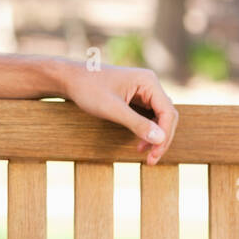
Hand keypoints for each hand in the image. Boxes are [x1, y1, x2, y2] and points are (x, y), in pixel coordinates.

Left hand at [60, 63, 178, 164]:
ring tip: (145, 153)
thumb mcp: (112, 109)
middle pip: (167, 115)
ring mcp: (143, 90)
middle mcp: (149, 84)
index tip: (155, 154)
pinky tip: (140, 143)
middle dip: (161, 138)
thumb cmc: (88, 89)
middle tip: (152, 159)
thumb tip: (160, 139)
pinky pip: (148, 116)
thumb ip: (136, 123)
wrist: (70, 79)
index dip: (164, 135)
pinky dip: (146, 130)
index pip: (168, 112)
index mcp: (148, 81)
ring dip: (154, 136)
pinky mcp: (136, 97)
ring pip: (159, 117)